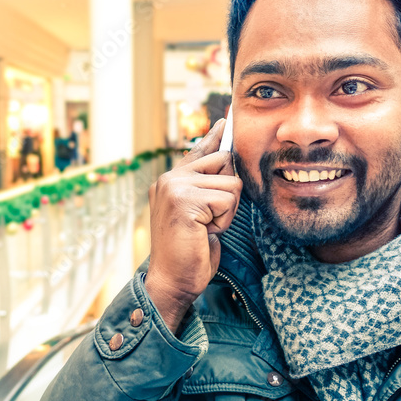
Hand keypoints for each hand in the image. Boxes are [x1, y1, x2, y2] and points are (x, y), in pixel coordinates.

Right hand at [145, 118, 240, 332]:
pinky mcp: (185, 200)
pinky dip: (224, 219)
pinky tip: (204, 232)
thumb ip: (207, 189)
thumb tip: (228, 161)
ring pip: (231, 183)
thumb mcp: (201, 214)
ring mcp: (174, 187)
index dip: (216, 137)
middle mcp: (169, 178)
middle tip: (208, 221)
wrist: (174, 280)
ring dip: (227, 211)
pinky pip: (228, 198)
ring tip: (205, 228)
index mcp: (170, 180)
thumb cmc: (190, 253)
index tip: (226, 120)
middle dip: (228, 194)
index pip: (200, 151)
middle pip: (224, 162)